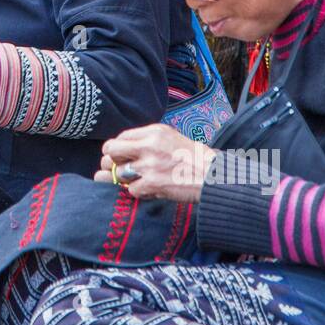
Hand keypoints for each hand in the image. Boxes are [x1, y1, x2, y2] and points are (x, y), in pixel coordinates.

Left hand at [94, 123, 218, 202]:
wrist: (213, 177)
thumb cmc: (195, 159)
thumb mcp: (172, 138)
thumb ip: (149, 140)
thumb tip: (126, 148)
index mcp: (154, 132)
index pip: (121, 137)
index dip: (118, 148)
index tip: (122, 157)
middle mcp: (148, 145)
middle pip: (111, 151)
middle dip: (111, 162)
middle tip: (118, 170)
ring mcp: (149, 165)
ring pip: (117, 172)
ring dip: (122, 180)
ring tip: (131, 182)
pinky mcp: (152, 183)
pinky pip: (131, 190)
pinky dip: (138, 193)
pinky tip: (149, 191)